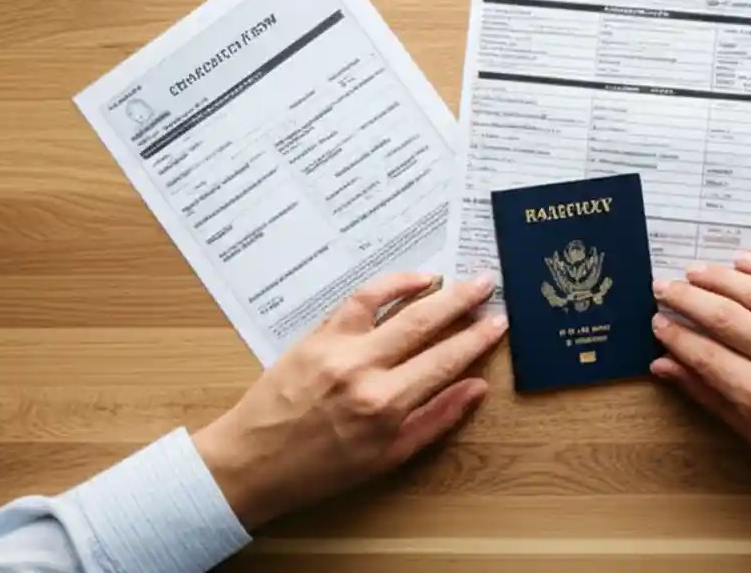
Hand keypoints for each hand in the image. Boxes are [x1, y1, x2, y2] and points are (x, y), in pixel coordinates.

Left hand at [192, 271, 505, 528]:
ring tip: (451, 279)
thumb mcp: (388, 458)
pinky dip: (386, 285)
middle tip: (486, 283)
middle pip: (422, 322)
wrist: (251, 462)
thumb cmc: (321, 470)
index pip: (444, 361)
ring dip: (425, 286)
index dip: (476, 339)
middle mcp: (361, 369)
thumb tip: (475, 387)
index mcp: (383, 405)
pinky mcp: (314, 335)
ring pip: (389, 303)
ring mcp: (334, 347)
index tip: (498, 322)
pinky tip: (408, 281)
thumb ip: (436, 419)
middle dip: (460, 301)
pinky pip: (356, 300)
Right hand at [650, 253, 750, 540]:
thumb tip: (664, 365)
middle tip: (663, 286)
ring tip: (695, 270)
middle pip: (726, 317)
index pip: (705, 354)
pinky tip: (743, 261)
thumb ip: (709, 396)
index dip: (674, 334)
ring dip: (721, 277)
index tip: (656, 320)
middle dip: (688, 298)